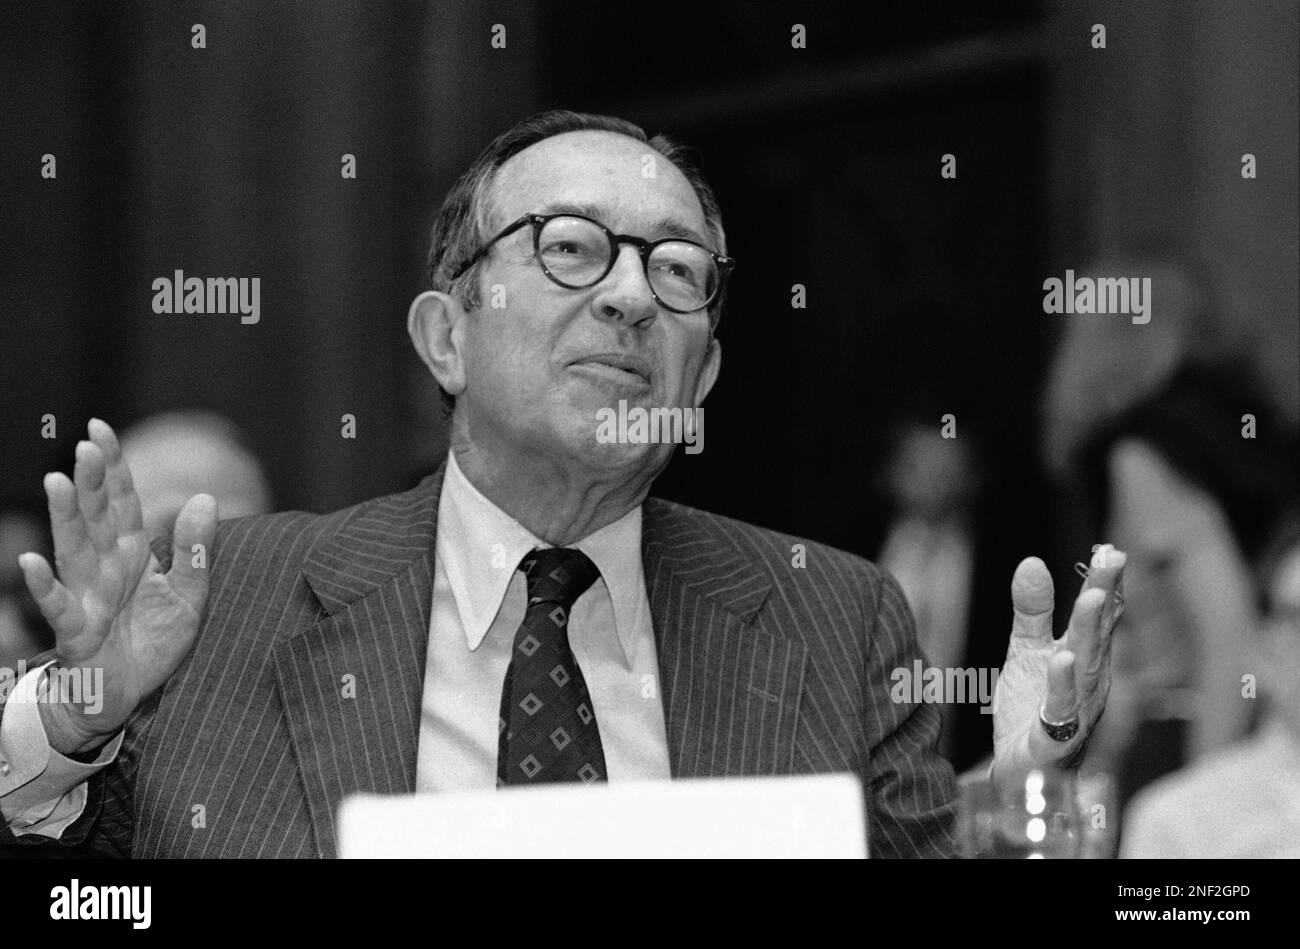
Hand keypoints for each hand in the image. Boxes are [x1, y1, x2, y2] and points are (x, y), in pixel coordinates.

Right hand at [16, 419, 217, 755]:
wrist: (127, 693)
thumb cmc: (153, 639)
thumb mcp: (189, 593)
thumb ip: (195, 549)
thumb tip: (205, 496)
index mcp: (131, 552)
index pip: (122, 500)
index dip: (112, 466)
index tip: (99, 428)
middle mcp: (105, 567)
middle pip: (96, 516)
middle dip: (90, 481)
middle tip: (84, 444)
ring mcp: (87, 596)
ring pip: (73, 549)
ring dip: (64, 517)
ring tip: (57, 482)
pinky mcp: (77, 631)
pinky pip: (58, 605)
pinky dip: (44, 585)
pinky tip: (31, 563)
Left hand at [991, 546, 1125, 785]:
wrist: (1017, 770)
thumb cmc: (1032, 708)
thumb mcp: (1026, 651)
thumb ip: (1032, 610)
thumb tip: (1032, 561)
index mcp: (1085, 659)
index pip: (1099, 616)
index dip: (1105, 582)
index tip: (1110, 548)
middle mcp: (1089, 683)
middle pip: (1097, 634)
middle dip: (1104, 595)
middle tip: (1111, 558)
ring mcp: (1076, 712)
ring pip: (1085, 668)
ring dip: (1088, 633)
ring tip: (1090, 598)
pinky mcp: (1054, 740)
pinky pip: (1060, 712)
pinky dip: (1062, 686)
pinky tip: (1060, 659)